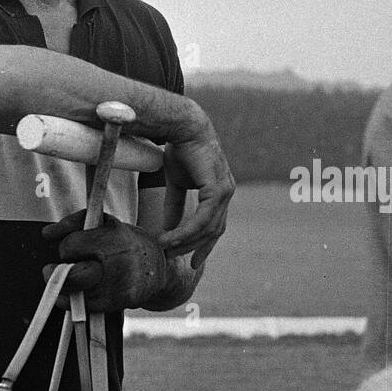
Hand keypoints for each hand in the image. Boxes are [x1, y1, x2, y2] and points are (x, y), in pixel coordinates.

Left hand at [42, 212, 167, 313]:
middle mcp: (119, 264)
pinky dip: (74, 301)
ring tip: (70, 279)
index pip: (72, 246)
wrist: (159, 267)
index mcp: (114, 238)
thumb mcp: (105, 222)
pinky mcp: (120, 303)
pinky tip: (76, 293)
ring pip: (76, 295)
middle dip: (56, 274)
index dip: (67, 248)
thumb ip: (73, 223)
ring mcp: (120, 287)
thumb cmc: (126, 242)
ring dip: (65, 288)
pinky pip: (85, 307)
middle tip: (49, 271)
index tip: (73, 248)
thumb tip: (47, 234)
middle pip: (74, 277)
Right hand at [156, 117, 233, 268]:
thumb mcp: (176, 183)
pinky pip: (202, 219)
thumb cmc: (180, 151)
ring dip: (185, 241)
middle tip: (173, 258)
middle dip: (194, 248)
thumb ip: (175, 206)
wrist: (182, 128)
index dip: (204, 245)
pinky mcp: (217, 189)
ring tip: (165, 247)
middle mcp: (226, 194)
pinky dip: (186, 231)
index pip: (215, 225)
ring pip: (207, 228)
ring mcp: (225, 192)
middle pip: (213, 231)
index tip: (193, 262)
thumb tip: (168, 228)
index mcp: (219, 193)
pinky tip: (170, 237)